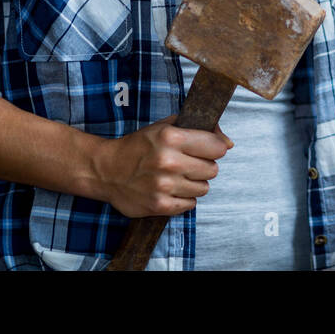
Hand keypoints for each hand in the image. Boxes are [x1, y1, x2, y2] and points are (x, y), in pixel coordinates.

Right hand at [92, 114, 232, 217]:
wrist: (106, 170)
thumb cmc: (139, 146)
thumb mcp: (166, 127)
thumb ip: (200, 129)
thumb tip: (228, 143)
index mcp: (171, 137)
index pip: (217, 147)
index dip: (215, 148)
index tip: (208, 149)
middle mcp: (169, 162)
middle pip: (213, 170)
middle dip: (204, 166)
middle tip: (188, 163)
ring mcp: (164, 186)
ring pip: (203, 188)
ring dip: (194, 183)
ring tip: (177, 176)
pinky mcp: (159, 206)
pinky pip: (190, 204)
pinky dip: (184, 198)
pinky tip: (170, 189)